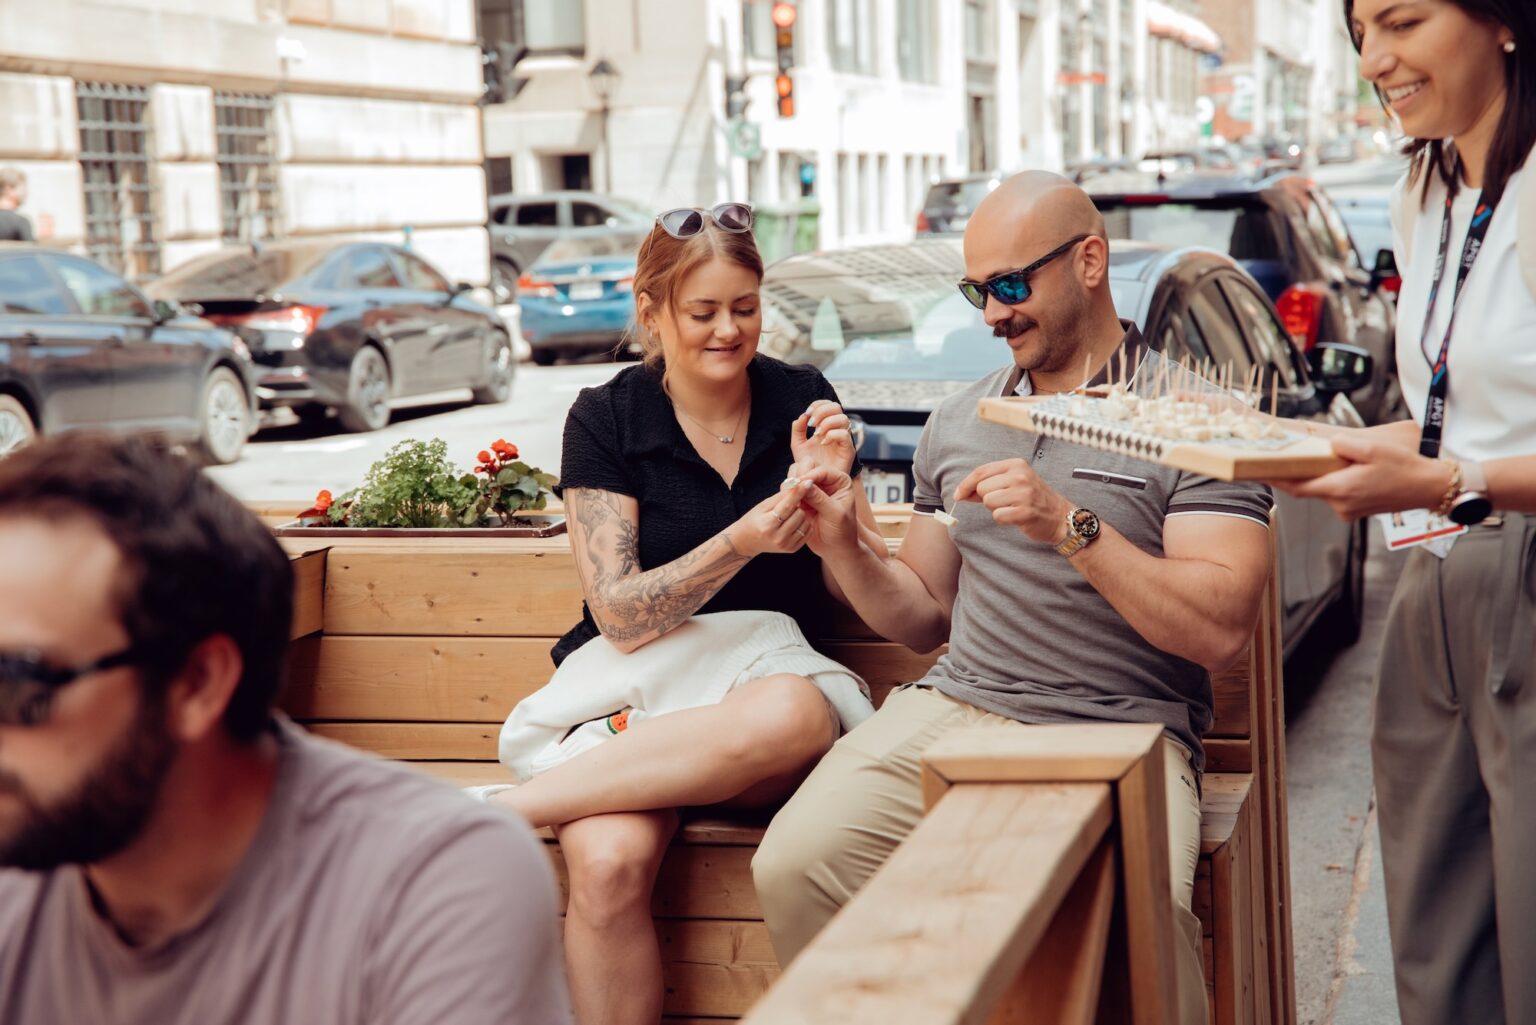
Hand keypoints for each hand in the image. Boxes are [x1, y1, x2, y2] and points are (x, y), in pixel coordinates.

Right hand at [725, 486, 811, 557]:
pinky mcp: (792, 549)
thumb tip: (797, 484)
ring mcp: (786, 545)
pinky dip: (804, 524)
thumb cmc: (754, 519)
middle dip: (797, 506)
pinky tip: (794, 523)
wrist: (746, 542)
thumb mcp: (763, 505)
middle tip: (789, 505)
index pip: (788, 505)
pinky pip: (807, 532)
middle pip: (799, 513)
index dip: (799, 492)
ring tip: (790, 515)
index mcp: (768, 524)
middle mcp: (778, 537)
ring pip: (805, 522)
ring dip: (801, 515)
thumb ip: (781, 496)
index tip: (808, 482)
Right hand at [788, 467, 861, 557]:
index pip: (822, 470)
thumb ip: (820, 498)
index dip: (810, 475)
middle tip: (791, 488)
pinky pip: (792, 490)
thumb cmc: (842, 531)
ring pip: (798, 477)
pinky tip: (786, 502)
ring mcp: (814, 489)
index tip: (799, 483)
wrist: (835, 548)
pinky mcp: (803, 498)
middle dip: (799, 477)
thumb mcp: (834, 514)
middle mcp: (827, 481)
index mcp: (840, 481)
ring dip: (792, 485)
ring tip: (789, 497)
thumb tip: (804, 484)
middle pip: (808, 468)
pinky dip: (788, 494)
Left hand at [790, 401, 857, 476]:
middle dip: (822, 412)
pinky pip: (845, 434)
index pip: (827, 405)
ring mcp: (843, 439)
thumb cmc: (809, 465)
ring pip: (842, 418)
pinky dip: (832, 435)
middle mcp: (836, 429)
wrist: (816, 483)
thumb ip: (798, 429)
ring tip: (817, 435)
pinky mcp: (848, 450)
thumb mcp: (798, 445)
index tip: (808, 414)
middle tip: (812, 425)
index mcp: (826, 425)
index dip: (818, 404)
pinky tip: (823, 443)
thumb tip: (803, 416)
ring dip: (827, 423)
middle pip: (836, 407)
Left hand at [954, 459, 1073, 543]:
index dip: (965, 484)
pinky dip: (1003, 519)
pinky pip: (997, 516)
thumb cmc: (1032, 498)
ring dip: (995, 509)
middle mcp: (1020, 476)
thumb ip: (988, 484)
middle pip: (982, 488)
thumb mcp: (1013, 483)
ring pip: (988, 502)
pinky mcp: (1025, 511)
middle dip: (987, 498)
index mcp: (1016, 465)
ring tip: (1012, 508)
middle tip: (1004, 501)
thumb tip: (962, 492)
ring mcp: (1024, 493)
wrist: (1059, 516)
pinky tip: (1015, 517)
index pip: (981, 472)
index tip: (958, 494)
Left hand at [1268, 433, 1451, 520]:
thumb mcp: (1374, 449)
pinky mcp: (1356, 510)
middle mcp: (1340, 504)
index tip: (1256, 472)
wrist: (1429, 488)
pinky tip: (1338, 470)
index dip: (1275, 479)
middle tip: (1273, 461)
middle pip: (1306, 489)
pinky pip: (1336, 495)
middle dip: (1291, 475)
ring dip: (1316, 477)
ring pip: (1322, 491)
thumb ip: (1345, 444)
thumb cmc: (1405, 468)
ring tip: (1310, 459)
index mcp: (1340, 489)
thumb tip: (1328, 443)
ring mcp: (1348, 510)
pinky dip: (1331, 483)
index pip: (1297, 486)